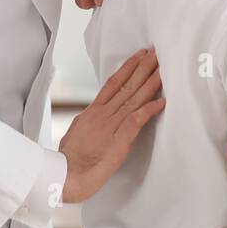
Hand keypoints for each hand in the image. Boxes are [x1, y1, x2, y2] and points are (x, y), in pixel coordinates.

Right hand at [59, 48, 164, 203]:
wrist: (65, 175)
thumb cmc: (69, 159)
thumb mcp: (77, 131)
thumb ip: (89, 121)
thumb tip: (94, 114)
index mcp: (92, 112)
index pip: (112, 84)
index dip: (127, 69)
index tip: (138, 57)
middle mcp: (102, 114)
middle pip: (126, 85)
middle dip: (142, 68)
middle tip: (155, 53)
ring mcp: (111, 125)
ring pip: (133, 98)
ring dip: (149, 83)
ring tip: (161, 69)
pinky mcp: (119, 140)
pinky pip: (137, 120)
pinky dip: (149, 110)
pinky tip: (161, 102)